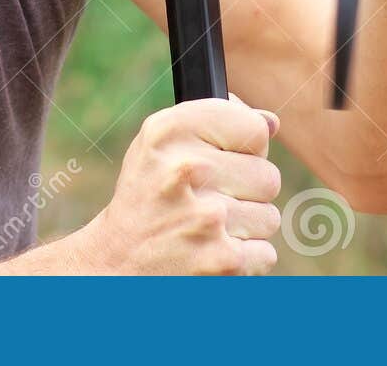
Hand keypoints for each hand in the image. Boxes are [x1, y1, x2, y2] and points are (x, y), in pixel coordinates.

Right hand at [81, 95, 282, 274]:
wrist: (114, 265)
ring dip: (243, 229)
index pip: (256, 128)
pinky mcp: (224, 261)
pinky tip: (209, 253)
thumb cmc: (147, 198)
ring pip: (269, 216)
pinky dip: (243, 259)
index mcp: (169, 132)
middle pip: (268, 175)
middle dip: (244, 192)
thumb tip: (271, 122)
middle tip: (207, 202)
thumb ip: (216, 122)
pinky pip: (266, 252)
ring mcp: (208, 217)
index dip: (244, 148)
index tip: (221, 160)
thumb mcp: (160, 146)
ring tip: (205, 230)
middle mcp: (186, 169)